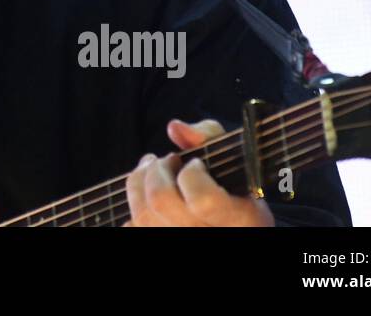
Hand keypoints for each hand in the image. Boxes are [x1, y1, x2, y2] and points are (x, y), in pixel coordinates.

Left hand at [123, 118, 273, 226]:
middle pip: (161, 201)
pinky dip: (135, 206)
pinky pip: (132, 226)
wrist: (234, 227)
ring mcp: (179, 240)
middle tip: (166, 160)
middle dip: (157, 170)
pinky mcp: (158, 242)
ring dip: (139, 182)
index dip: (191, 174)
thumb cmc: (238, 198)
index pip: (202, 200)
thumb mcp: (238, 167)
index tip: (195, 164)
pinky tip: (145, 197)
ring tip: (151, 168)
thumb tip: (175, 128)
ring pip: (142, 215)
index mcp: (238, 221)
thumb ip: (209, 137)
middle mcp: (206, 235)